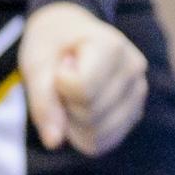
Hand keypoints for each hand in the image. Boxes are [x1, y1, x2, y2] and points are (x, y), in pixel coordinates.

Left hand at [19, 2, 148, 155]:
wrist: (70, 32)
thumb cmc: (52, 44)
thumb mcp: (36, 64)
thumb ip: (43, 102)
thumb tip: (54, 143)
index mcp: (113, 46)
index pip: (83, 90)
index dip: (59, 86)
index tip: (60, 66)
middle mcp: (134, 69)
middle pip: (90, 114)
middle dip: (65, 107)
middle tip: (63, 82)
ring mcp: (139, 91)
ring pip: (98, 134)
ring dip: (73, 124)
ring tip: (73, 96)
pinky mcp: (135, 111)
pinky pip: (105, 142)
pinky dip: (83, 136)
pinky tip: (80, 112)